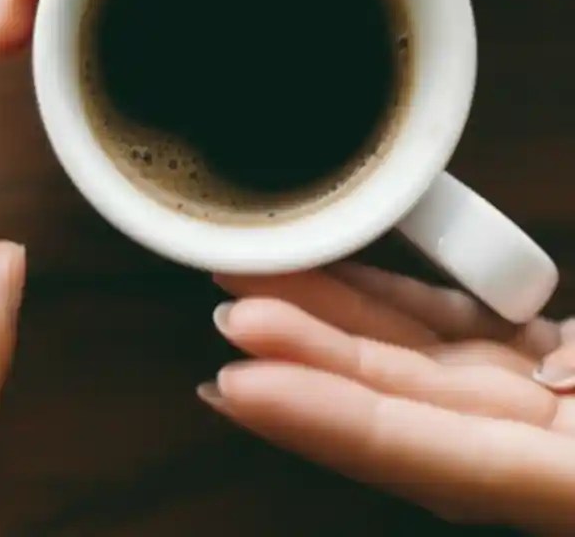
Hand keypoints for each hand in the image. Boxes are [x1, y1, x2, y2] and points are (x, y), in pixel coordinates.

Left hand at [203, 265, 574, 532]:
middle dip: (305, 364)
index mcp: (571, 489)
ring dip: (330, 321)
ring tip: (248, 287)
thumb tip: (556, 368)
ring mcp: (544, 412)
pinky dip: (396, 304)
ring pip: (416, 362)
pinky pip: (458, 333)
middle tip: (228, 317)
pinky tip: (333, 279)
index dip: (333, 423)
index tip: (241, 387)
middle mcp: (545, 458)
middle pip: (399, 409)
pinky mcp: (549, 366)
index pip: (435, 458)